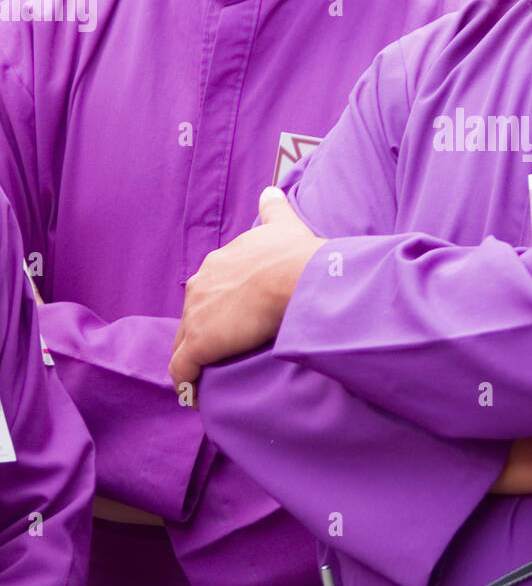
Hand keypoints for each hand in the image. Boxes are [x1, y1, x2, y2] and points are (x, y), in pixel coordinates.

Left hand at [170, 186, 324, 393]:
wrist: (294, 276)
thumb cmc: (294, 254)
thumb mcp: (282, 224)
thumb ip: (273, 209)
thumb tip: (270, 191)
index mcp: (218, 263)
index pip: (209, 290)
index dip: (219, 306)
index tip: (233, 319)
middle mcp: (200, 285)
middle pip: (193, 316)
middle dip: (204, 332)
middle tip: (224, 350)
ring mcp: (197, 315)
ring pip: (184, 342)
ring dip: (194, 358)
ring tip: (207, 377)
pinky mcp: (199, 343)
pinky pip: (182, 369)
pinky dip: (185, 381)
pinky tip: (194, 394)